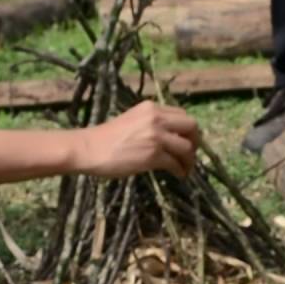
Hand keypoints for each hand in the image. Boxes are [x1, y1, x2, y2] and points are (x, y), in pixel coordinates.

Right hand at [74, 101, 200, 179]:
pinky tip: (178, 175)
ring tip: (185, 169)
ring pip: (186, 147)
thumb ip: (151, 123)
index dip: (189, 130)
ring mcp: (156, 137)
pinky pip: (175, 163)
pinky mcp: (152, 155)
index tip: (187, 141)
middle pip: (191, 127)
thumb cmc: (106, 138)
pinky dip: (180, 170)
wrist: (89, 148)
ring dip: (189, 160)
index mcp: (151, 108)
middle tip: (190, 155)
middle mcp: (156, 118)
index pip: (182, 115)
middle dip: (195, 142)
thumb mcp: (132, 120)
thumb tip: (170, 137)